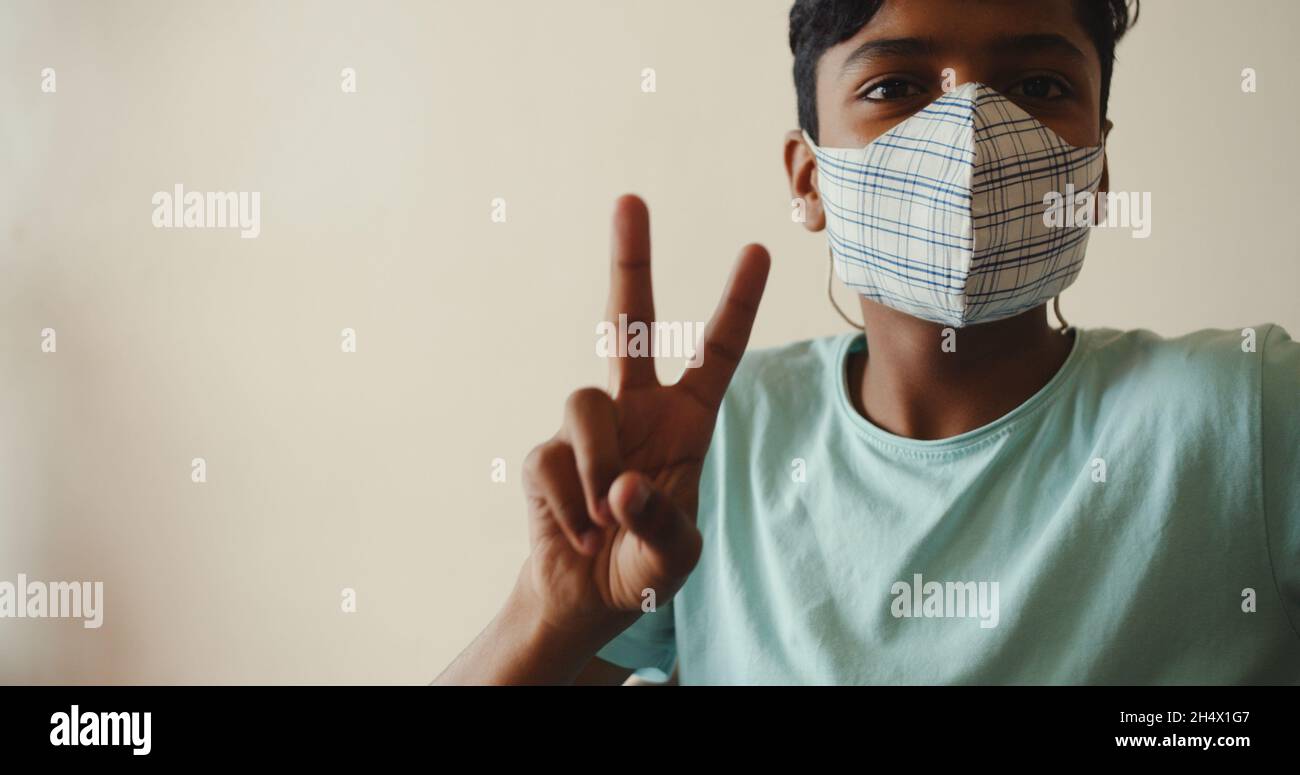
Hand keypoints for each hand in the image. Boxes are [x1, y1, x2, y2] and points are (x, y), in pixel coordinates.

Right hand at [519, 194, 769, 638]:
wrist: (587, 599)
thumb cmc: (646, 564)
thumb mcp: (677, 555)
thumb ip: (662, 522)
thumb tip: (621, 484)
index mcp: (686, 422)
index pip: (716, 353)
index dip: (736, 304)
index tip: (757, 249)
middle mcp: (636, 410)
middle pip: (628, 323)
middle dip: (629, 260)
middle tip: (630, 198)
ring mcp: (587, 429)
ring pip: (585, 402)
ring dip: (598, 465)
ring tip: (604, 519)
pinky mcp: (546, 454)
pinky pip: (553, 460)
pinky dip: (570, 505)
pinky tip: (580, 533)